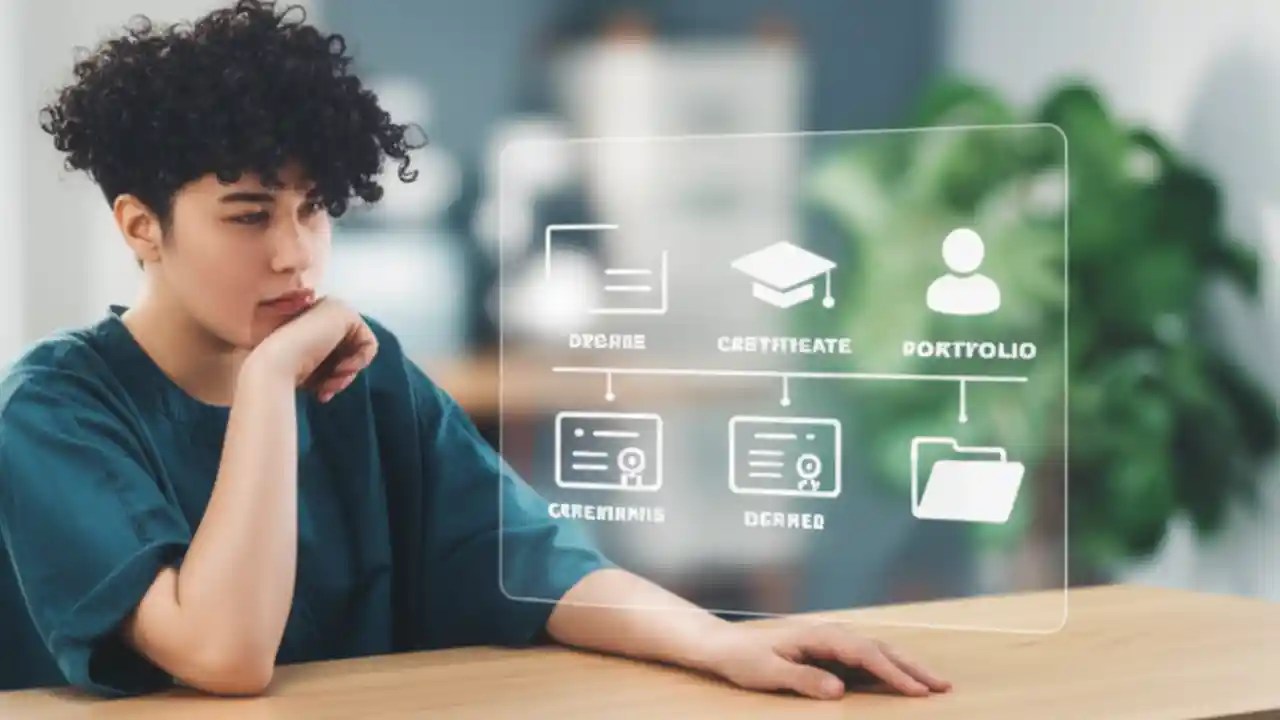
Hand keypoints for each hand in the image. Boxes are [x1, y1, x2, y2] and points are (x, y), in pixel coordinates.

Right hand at [248, 297, 378, 402]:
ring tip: (332, 383)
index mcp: (310, 321)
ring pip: (358, 348)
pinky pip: (369, 343)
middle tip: (330, 388)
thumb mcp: (313, 369)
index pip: (336, 351)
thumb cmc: (287, 370)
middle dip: (342, 375)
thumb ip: (327, 364)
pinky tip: (343, 368)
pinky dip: (360, 361)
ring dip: (348, 373)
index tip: (323, 391)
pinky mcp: (346, 313)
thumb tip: (346, 372)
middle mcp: (323, 310)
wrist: (276, 362)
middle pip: (348, 349)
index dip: (332, 374)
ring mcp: (335, 308)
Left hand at [699, 622, 950, 700]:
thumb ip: (803, 679)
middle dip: (913, 667)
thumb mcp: (768, 673)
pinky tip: (902, 680)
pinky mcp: (828, 653)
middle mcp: (830, 634)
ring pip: (876, 652)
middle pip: (880, 649)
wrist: (724, 645)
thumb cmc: (743, 659)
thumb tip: (839, 690)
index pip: (865, 654)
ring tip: (933, 684)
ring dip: (905, 667)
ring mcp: (830, 642)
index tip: (916, 690)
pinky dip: (888, 669)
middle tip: (943, 686)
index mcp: (819, 636)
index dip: (893, 673)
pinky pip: (865, 660)